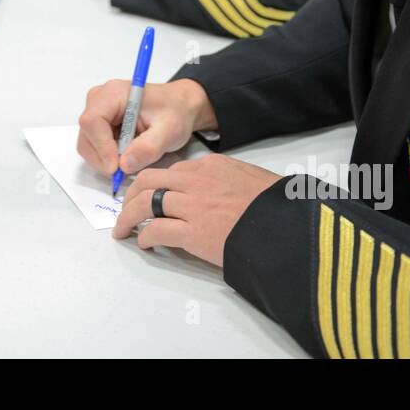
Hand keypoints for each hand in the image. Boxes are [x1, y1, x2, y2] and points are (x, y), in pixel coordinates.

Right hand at [76, 78, 216, 175]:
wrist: (178, 107)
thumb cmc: (174, 112)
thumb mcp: (170, 130)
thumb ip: (149, 147)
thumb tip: (124, 165)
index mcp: (114, 93)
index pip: (93, 120)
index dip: (101, 146)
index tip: (116, 166)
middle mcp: (100, 99)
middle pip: (87, 135)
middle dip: (103, 158)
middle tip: (125, 170)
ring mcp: (97, 111)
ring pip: (87, 144)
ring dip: (105, 159)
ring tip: (131, 159)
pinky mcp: (98, 124)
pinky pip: (93, 147)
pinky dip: (107, 157)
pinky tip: (126, 154)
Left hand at [113, 155, 282, 266]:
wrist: (286, 225)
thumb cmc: (275, 204)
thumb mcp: (252, 178)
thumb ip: (229, 179)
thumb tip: (218, 190)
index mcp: (211, 166)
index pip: (172, 170)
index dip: (155, 183)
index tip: (148, 193)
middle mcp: (196, 181)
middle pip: (149, 180)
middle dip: (132, 194)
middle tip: (126, 208)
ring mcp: (192, 205)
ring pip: (145, 203)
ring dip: (129, 217)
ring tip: (123, 229)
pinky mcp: (192, 232)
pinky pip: (156, 230)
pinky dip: (144, 236)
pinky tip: (142, 242)